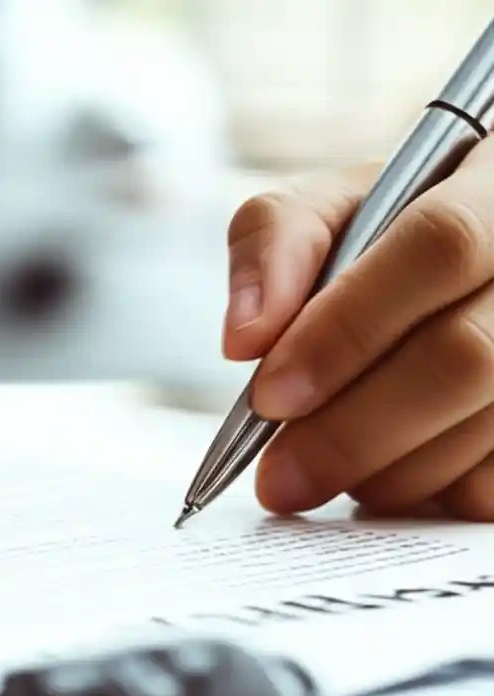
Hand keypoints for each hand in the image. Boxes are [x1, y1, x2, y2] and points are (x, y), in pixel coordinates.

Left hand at [222, 139, 493, 520]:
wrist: (472, 254)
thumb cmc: (386, 230)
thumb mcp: (325, 209)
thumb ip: (274, 246)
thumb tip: (244, 338)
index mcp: (492, 184)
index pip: (437, 247)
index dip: (346, 329)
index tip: (269, 397)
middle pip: (466, 354)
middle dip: (353, 429)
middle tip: (280, 477)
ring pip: (489, 427)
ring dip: (391, 471)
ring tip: (322, 477)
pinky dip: (434, 493)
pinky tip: (386, 478)